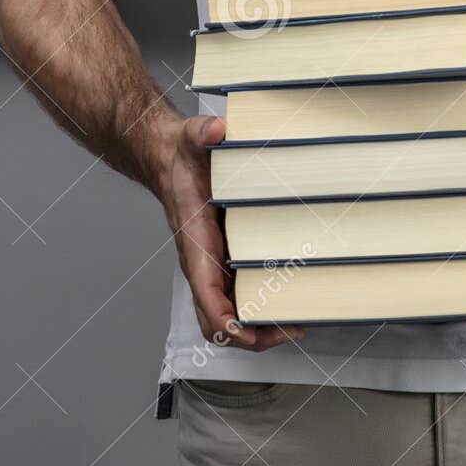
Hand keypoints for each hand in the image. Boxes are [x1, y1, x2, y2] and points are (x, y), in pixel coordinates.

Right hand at [157, 114, 304, 353]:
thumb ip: (202, 131)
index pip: (206, 296)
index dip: (226, 320)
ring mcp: (211, 267)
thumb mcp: (192, 137)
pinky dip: (258, 309)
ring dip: (257, 329)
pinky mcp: (222, 262)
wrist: (170, 161)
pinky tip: (288, 301)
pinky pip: (235, 299)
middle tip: (291, 329)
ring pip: (226, 317)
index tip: (248, 328)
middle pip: (217, 322)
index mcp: (196, 244)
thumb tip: (216, 128)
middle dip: (251, 336)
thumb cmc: (183, 157)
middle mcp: (201, 264)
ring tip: (296, 323)